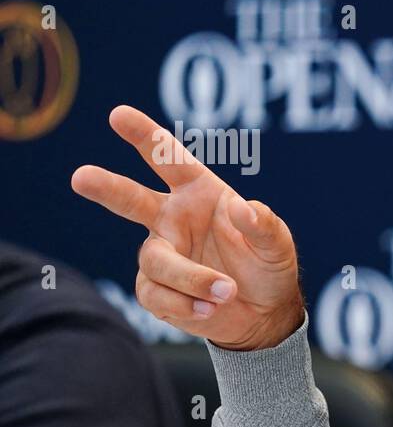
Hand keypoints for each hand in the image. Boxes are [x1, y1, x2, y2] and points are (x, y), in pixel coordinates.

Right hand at [71, 106, 303, 350]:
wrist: (265, 312)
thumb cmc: (268, 266)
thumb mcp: (277, 244)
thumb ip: (263, 223)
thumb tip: (241, 207)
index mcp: (199, 193)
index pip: (169, 159)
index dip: (146, 137)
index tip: (119, 114)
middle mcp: (173, 219)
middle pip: (130, 199)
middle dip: (106, 187)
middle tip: (81, 177)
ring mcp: (162, 253)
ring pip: (157, 261)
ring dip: (192, 279)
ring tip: (227, 291)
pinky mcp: (157, 291)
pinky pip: (158, 295)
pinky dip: (186, 304)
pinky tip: (211, 309)